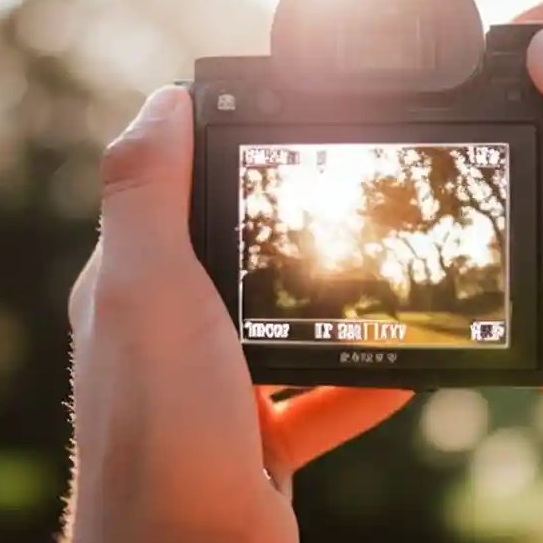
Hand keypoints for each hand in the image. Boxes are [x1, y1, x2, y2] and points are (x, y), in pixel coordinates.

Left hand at [64, 87, 411, 542]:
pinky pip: (322, 397)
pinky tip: (407, 366)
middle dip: (294, 228)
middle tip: (356, 194)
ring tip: (390, 273)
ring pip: (289, 327)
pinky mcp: (260, 441)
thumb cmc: (159, 428)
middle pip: (242, 256)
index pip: (177, 194)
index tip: (286, 119)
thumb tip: (162, 101)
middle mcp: (170, 335)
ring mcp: (217, 391)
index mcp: (134, 287)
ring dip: (337, 303)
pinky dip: (364, 380)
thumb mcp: (148, 289)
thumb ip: (148, 195)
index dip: (222, 151)